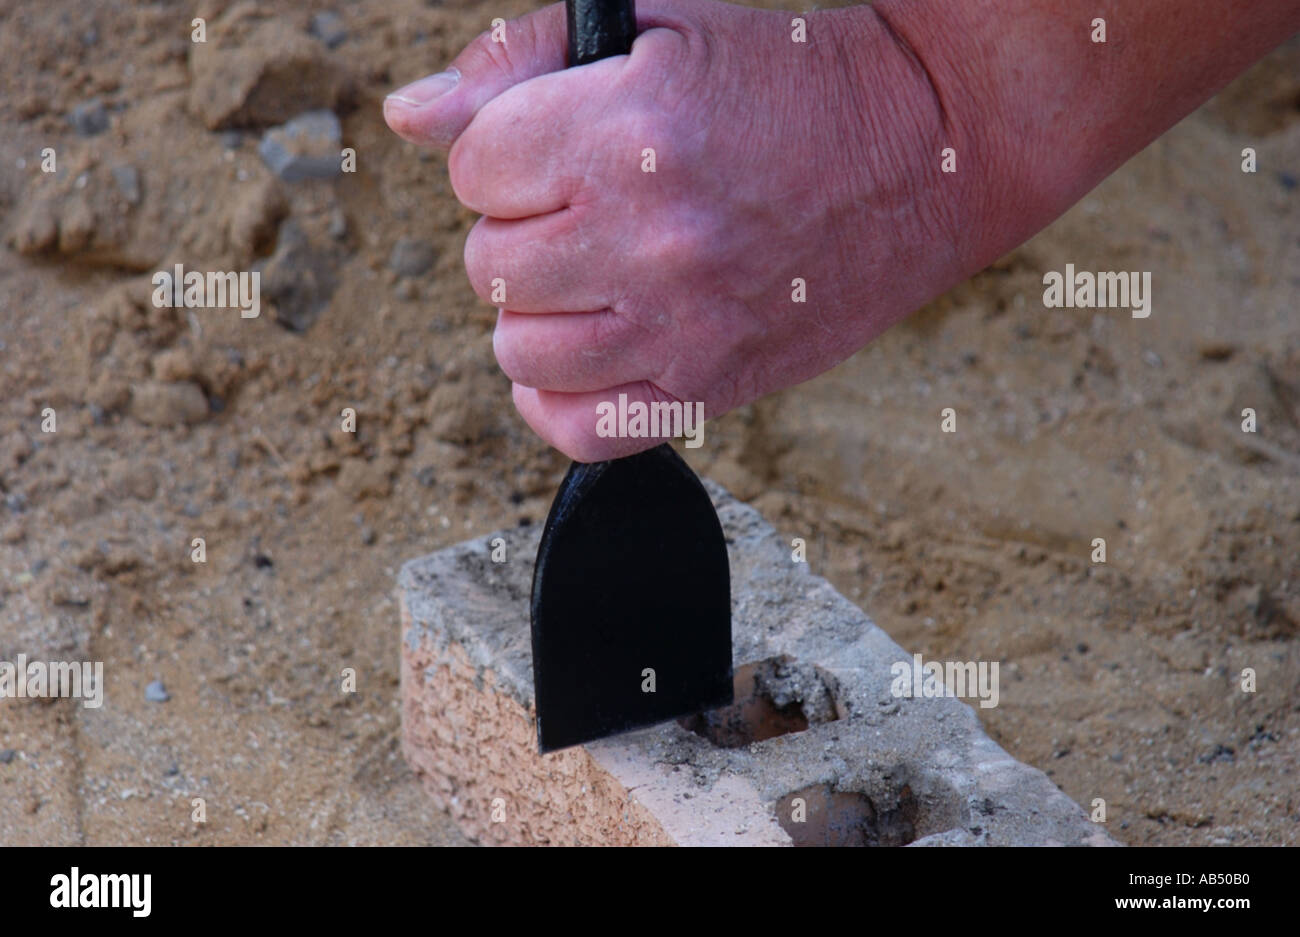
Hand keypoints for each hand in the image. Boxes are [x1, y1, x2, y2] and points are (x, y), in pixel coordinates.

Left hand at [384, 0, 982, 460]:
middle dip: (521, 231)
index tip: (552, 149)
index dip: (504, 154)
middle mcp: (646, 240)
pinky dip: (560, 401)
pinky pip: (582, 431)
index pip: (472, 169)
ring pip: (520, 350)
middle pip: (489, 266)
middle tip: (585, 209)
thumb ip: (517, 63)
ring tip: (594, 276)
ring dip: (539, 312)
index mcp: (624, 133)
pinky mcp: (714, 385)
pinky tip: (584, 356)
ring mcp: (682, 324)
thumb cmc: (791, 80)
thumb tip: (409, 116)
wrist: (927, 145)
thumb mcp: (654, 28)